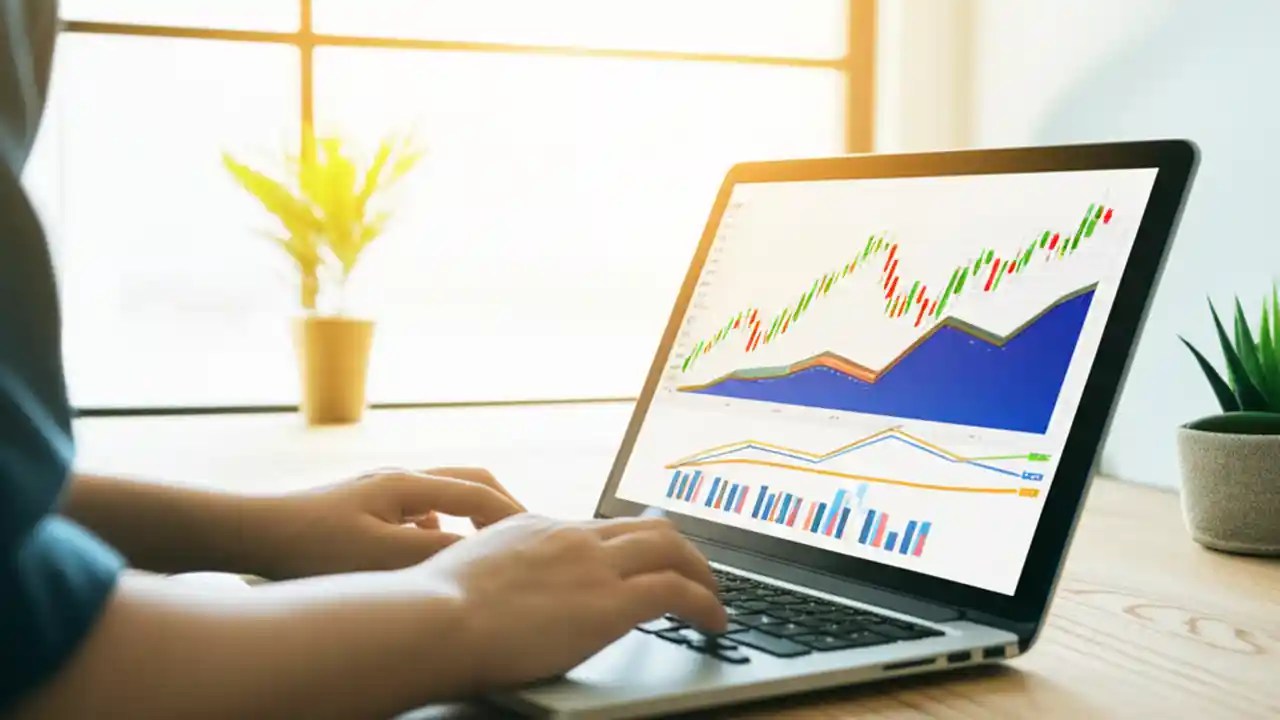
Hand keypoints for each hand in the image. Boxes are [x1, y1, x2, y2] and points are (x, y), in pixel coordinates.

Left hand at [258, 467, 524, 578]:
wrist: (254, 532)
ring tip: (486, 551)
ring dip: (471, 518)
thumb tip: (477, 555)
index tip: (538, 540)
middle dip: (502, 508)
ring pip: (446, 496)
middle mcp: (400, 478)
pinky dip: (440, 530)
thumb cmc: (311, 545)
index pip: (480, 494)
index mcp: (408, 484)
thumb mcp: (378, 556)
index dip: (513, 518)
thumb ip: (433, 552)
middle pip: (470, 482)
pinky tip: (429, 557)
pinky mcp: (367, 505)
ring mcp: (383, 489)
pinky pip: (420, 512)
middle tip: (525, 537)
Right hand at [419, 513, 726, 690]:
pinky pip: (677, 591)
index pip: (602, 527)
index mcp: (538, 528)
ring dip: (702, 572)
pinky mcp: (611, 602)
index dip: (634, 542)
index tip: (647, 556)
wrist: (434, 621)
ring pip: (671, 548)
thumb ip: (493, 573)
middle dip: (681, 549)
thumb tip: (488, 591)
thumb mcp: (464, 573)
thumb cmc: (432, 611)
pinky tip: (715, 622)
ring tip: (714, 597)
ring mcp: (594, 565)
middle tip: (696, 572)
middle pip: (647, 526)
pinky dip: (706, 603)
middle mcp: (573, 537)